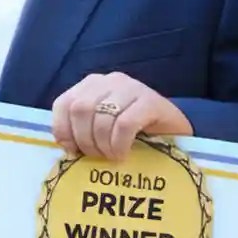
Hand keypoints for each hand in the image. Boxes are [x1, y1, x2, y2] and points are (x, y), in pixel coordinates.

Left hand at [51, 72, 192, 160]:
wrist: (174, 134)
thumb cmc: (134, 135)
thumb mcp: (101, 130)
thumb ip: (81, 131)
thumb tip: (65, 146)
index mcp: (91, 85)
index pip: (63, 104)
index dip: (64, 131)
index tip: (74, 151)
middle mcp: (109, 81)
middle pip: (80, 109)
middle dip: (85, 140)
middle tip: (98, 157)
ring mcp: (132, 87)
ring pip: (101, 117)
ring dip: (103, 145)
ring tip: (112, 157)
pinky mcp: (151, 100)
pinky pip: (125, 124)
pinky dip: (120, 144)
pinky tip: (124, 154)